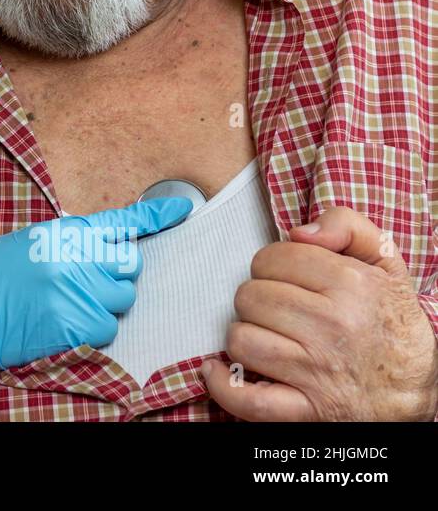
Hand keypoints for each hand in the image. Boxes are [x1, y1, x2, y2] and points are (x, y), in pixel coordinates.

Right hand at [0, 197, 192, 395]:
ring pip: (120, 299)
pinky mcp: (71, 325)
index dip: (155, 215)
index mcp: (60, 232)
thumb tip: (101, 248)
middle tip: (84, 282)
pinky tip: (63, 325)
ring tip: (65, 305)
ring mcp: (74, 292)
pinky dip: (91, 330)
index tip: (182, 210)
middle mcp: (73, 258)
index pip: (118, 222)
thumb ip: (67, 243)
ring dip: (102, 304)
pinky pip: (107, 329)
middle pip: (128, 264)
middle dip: (113, 274)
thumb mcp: (25, 244)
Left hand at [204, 206, 437, 419]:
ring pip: (241, 338)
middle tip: (280, 310)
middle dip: (258, 299)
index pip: (271, 258)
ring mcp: (317, 371)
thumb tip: (300, 232)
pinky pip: (245, 398)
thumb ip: (346, 226)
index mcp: (351, 285)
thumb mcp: (385, 262)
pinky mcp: (306, 410)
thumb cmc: (390, 322)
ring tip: (267, 336)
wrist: (416, 389)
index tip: (288, 279)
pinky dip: (222, 385)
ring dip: (246, 336)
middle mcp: (333, 326)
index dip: (273, 266)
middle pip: (249, 296)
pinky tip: (218, 370)